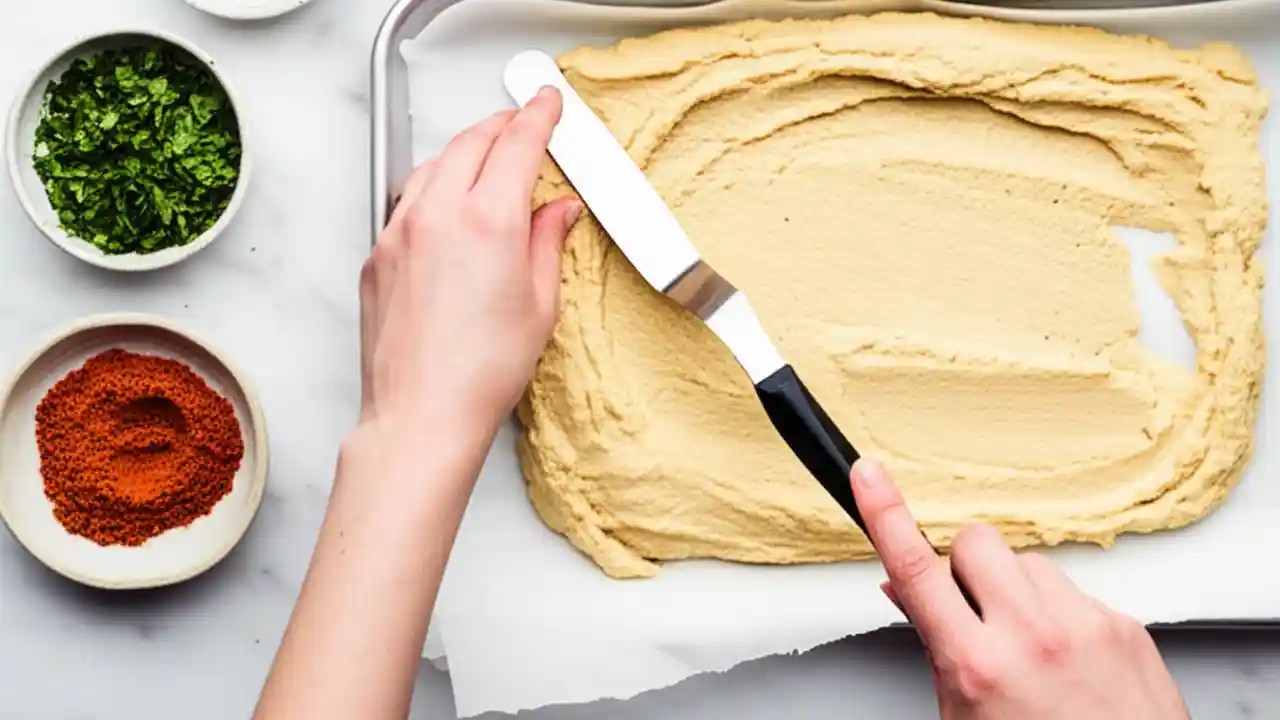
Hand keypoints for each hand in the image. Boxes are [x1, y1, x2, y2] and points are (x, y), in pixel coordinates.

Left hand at [359, 87, 580, 445]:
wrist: (421, 415)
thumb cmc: (480, 373)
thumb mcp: (540, 304)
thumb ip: (548, 243)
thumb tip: (557, 213)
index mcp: (488, 220)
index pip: (517, 143)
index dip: (538, 116)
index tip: (547, 104)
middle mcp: (438, 215)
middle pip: (471, 142)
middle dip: (500, 126)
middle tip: (522, 126)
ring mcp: (399, 232)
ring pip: (433, 165)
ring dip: (463, 153)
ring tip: (486, 163)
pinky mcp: (377, 255)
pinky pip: (406, 202)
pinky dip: (432, 190)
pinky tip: (450, 210)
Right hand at [850, 459, 1187, 719]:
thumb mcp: (964, 718)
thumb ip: (936, 650)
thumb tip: (906, 592)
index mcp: (979, 666)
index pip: (917, 570)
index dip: (885, 514)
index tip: (867, 475)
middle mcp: (1034, 637)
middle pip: (978, 543)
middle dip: (965, 566)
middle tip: (972, 610)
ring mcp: (1086, 625)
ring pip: (1028, 562)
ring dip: (1017, 591)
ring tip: (1028, 647)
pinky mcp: (1125, 625)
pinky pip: (1074, 590)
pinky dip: (1061, 614)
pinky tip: (1067, 658)